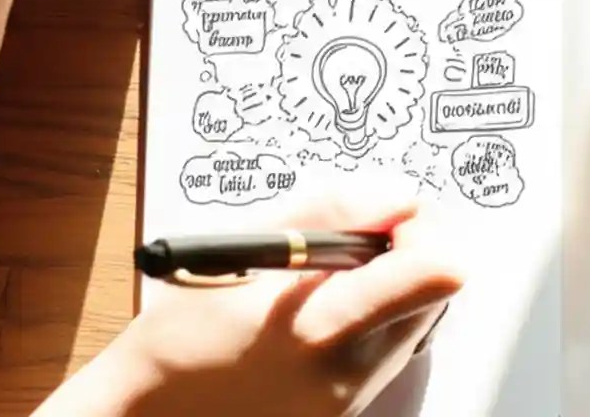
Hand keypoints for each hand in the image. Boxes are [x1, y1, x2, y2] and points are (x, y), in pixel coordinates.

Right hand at [35, 194, 463, 416]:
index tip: (383, 215)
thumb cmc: (181, 339)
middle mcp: (352, 372)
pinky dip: (372, 317)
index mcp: (323, 327)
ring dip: (390, 283)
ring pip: (420, 320)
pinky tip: (318, 310)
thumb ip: (328, 215)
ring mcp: (356, 398)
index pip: (433, 272)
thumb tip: (395, 194)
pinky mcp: (353, 409)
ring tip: (325, 278)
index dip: (418, 226)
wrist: (151, 415)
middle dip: (405, 251)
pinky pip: (392, 348)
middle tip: (351, 240)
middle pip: (438, 293)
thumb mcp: (244, 253)